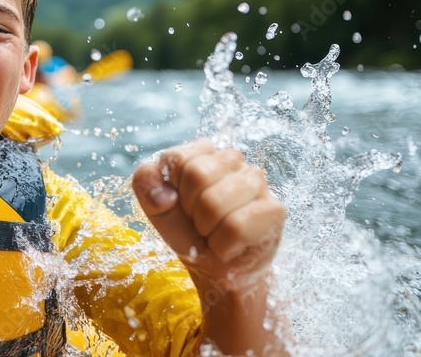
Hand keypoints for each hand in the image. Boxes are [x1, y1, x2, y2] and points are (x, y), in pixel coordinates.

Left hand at [132, 139, 284, 294]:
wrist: (215, 267)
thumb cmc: (187, 230)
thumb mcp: (157, 207)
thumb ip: (146, 184)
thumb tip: (165, 195)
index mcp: (202, 152)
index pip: (176, 158)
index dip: (171, 190)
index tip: (180, 204)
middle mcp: (233, 159)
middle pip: (197, 174)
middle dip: (190, 209)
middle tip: (199, 222)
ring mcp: (257, 181)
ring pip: (215, 202)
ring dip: (207, 229)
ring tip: (215, 232)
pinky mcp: (275, 209)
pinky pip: (236, 227)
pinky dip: (224, 245)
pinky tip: (231, 245)